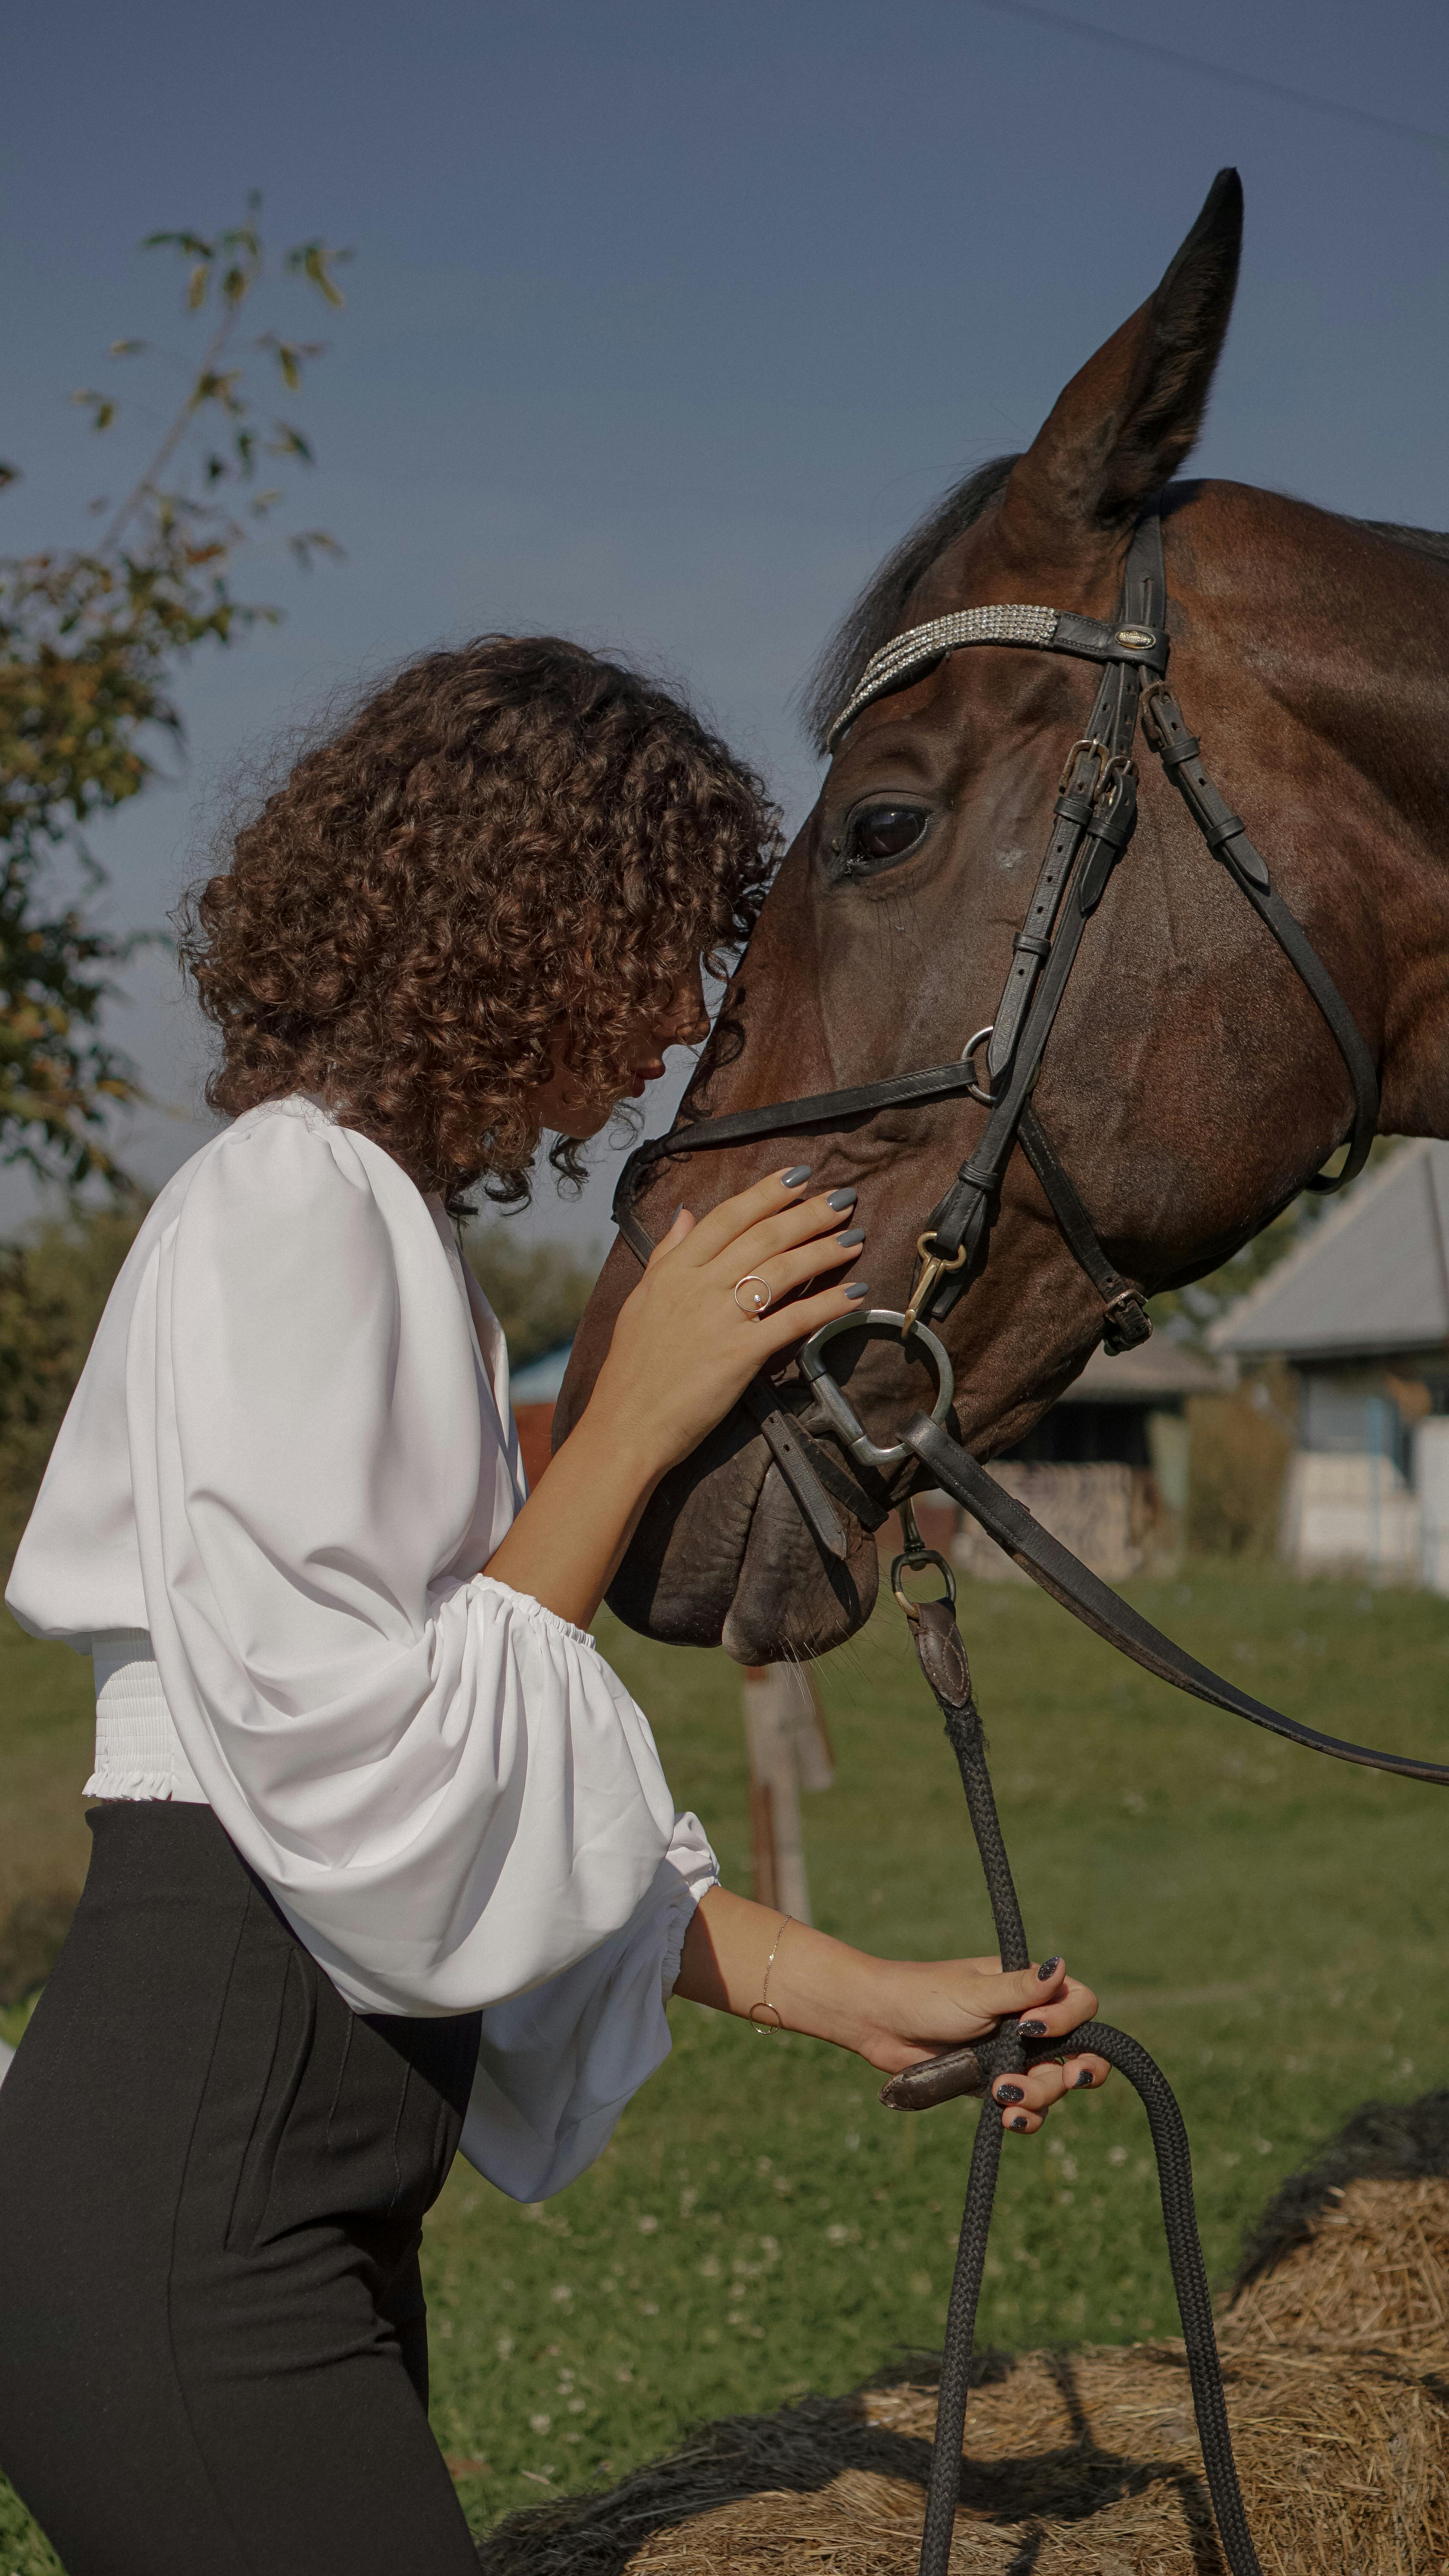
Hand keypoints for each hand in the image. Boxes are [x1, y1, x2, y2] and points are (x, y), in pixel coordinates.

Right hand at [586, 1166, 869, 1477]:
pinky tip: (853, 1294)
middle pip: (763, 1236)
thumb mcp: (641, 1302)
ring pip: (781, 1270)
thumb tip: (684, 1215)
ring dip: (823, 1250)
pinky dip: (827, 1305)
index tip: (797, 1176)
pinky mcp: (740, 1355)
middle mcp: (698, 1286)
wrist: (625, 1426)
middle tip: (843, 1199)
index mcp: (674, 1271)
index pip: (727, 1217)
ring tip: (855, 1237)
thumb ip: (666, 1255)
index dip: (766, 1193)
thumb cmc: (632, 1370)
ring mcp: (720, 1319)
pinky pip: (792, 1321)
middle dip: (808, 1213)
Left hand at [676, 1892, 1107, 2135]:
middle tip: (1068, 2079)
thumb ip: (1020, 1988)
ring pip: (1052, 2085)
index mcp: (1029, 1989)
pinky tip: (1008, 2119)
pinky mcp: (993, 2083)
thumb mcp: (974, 1992)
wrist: (879, 2023)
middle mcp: (1029, 2022)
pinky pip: (1025, 2107)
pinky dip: (1023, 2116)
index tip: (1032, 2028)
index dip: (1069, 2020)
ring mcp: (1013, 2055)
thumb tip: (1060, 1962)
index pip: (1080, 2004)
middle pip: (1077, 2052)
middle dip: (1072, 2071)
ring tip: (1004, 2096)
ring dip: (1039, 2096)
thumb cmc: (924, 1995)